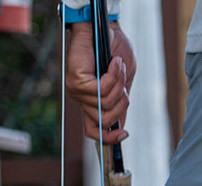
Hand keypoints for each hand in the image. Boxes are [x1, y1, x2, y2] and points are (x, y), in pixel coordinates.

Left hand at [65, 21, 135, 142]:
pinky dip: (113, 76)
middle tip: (124, 80)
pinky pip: (101, 90)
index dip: (108, 139)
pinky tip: (114, 63)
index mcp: (92, 103)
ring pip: (105, 104)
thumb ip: (120, 104)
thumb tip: (121, 128)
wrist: (105, 30)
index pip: (93, 131)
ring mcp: (77, 91)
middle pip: (106, 120)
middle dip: (122, 102)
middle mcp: (82, 100)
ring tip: (118, 66)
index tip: (125, 134)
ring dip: (119, 84)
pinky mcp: (76, 81)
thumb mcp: (123, 84)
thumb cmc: (115, 53)